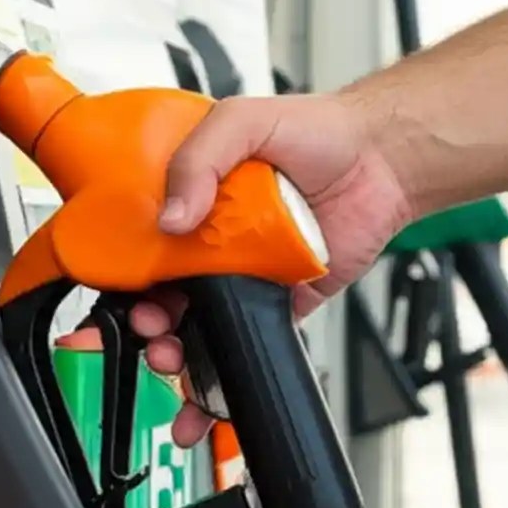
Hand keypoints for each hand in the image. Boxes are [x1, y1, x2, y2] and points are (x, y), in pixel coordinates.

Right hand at [139, 93, 413, 446]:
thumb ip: (199, 160)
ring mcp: (247, 273)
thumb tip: (171, 217)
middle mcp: (214, 241)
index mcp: (193, 202)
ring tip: (175, 362)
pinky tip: (214, 386)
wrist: (384, 160)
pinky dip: (231, 368)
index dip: (127, 276)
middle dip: (150, 325)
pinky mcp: (283, 300)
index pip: (144, 246)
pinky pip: (252, 339)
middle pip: (166, 294)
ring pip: (202, 325)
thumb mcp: (242, 121)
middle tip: (153, 332)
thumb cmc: (317, 130)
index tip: (124, 296)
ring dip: (181, 354)